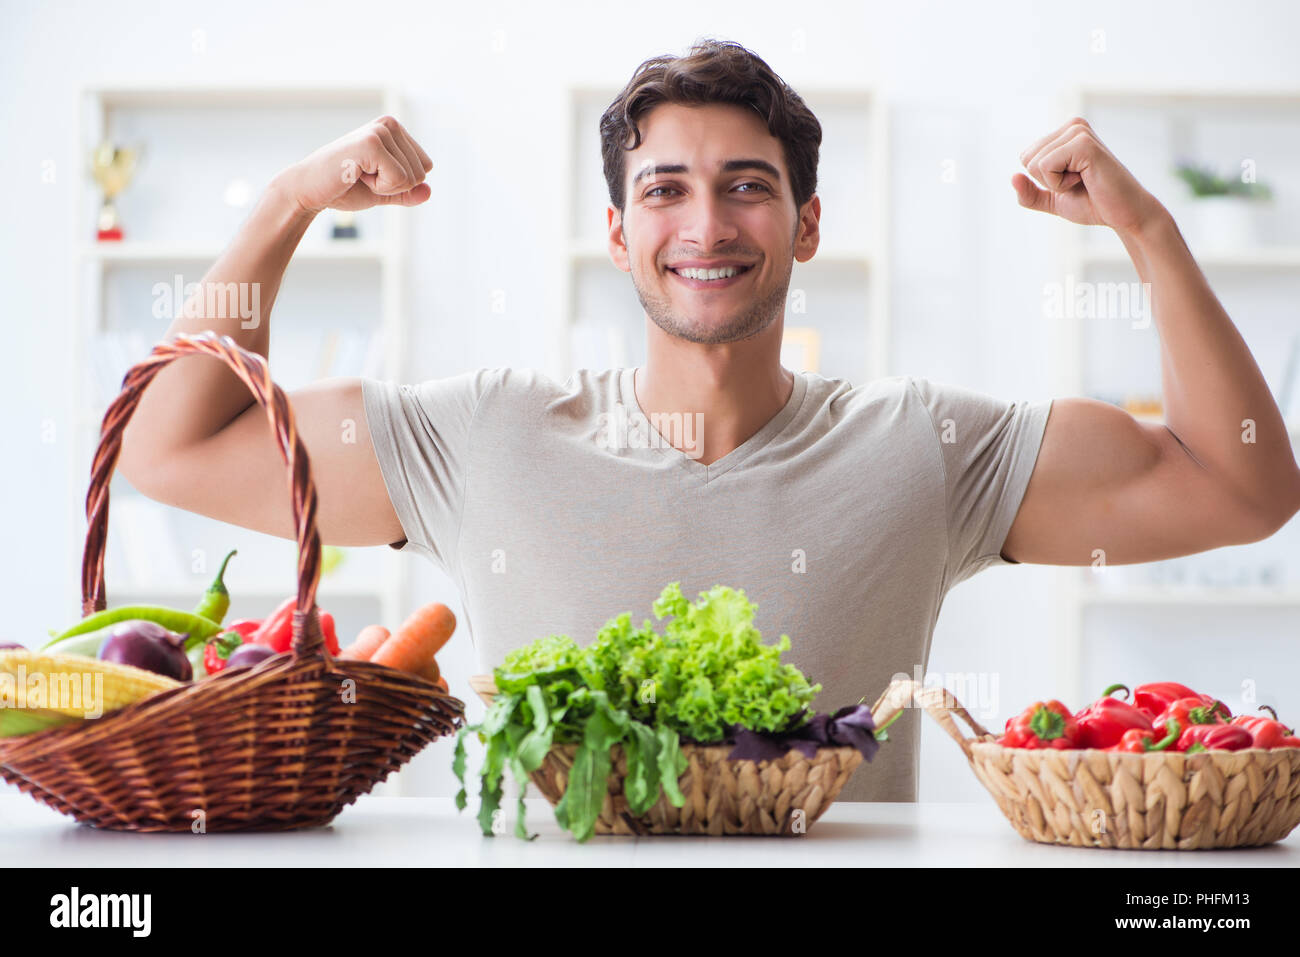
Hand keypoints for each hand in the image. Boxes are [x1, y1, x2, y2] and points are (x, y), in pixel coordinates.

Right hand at [277, 115, 432, 213]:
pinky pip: (399, 179)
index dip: (401, 183)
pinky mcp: (372, 142)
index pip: (425, 167)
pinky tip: (355, 175)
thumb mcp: (384, 192)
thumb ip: (407, 192)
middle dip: (394, 186)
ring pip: (411, 178)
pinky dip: (379, 187)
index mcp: (394, 130)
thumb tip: (429, 191)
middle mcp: (389, 124)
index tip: (372, 175)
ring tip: (358, 174)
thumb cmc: (343, 188)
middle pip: (421, 173)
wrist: (309, 190)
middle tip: (363, 177)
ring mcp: (380, 131)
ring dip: (384, 186)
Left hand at [1011, 117, 1164, 234]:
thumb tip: (1012, 177)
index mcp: (1065, 134)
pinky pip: (1045, 167)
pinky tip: (1085, 179)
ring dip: (1055, 183)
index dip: (1043, 179)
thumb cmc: (1092, 204)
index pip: (1026, 157)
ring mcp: (1079, 131)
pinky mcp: (1083, 143)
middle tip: (1078, 182)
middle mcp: (1073, 126)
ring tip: (1083, 180)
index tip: (1071, 181)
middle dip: (1047, 181)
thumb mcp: (1052, 200)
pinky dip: (1060, 183)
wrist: (1123, 214)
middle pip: (1027, 159)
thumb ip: (1029, 193)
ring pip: (1034, 164)